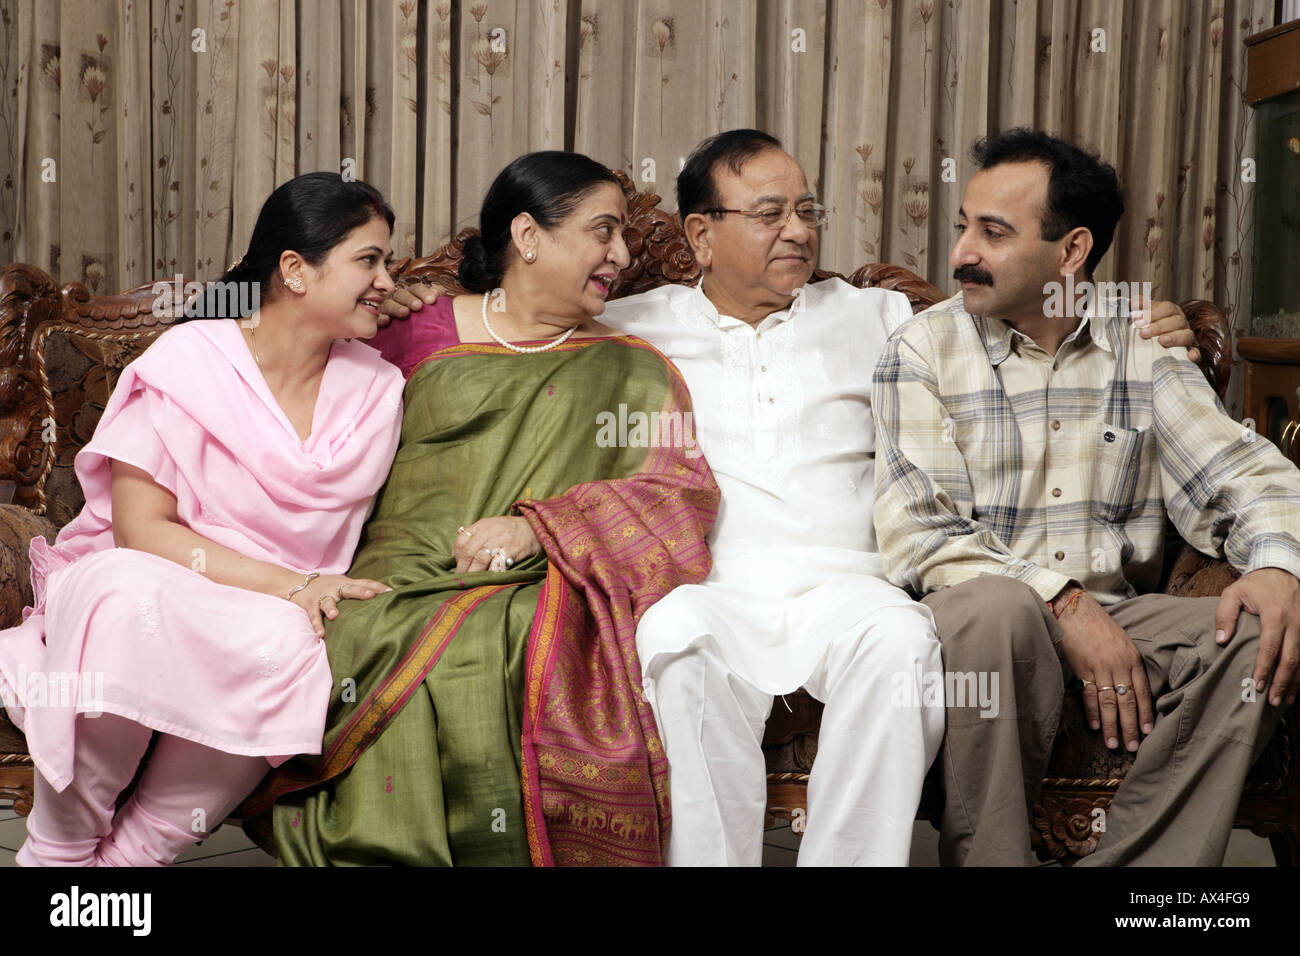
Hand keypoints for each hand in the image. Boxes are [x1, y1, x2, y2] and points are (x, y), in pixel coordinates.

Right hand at [288, 573, 390, 637]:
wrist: (297, 583)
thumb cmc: (327, 586)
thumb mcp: (343, 584)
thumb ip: (360, 588)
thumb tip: (385, 596)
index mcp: (346, 583)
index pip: (365, 583)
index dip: (378, 587)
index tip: (392, 592)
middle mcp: (335, 588)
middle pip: (349, 588)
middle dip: (360, 592)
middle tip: (371, 595)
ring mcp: (322, 596)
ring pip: (327, 602)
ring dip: (331, 608)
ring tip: (335, 616)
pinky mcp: (310, 604)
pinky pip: (313, 615)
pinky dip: (316, 624)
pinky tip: (321, 633)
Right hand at [377, 282, 440, 326]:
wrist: (426, 346)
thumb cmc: (432, 326)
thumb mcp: (439, 313)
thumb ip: (439, 300)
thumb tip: (436, 291)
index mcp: (414, 296)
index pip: (416, 289)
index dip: (423, 292)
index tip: (432, 300)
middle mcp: (400, 301)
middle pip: (401, 294)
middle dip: (410, 299)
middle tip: (418, 306)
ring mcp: (389, 311)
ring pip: (388, 304)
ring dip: (396, 307)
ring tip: (405, 313)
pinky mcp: (382, 324)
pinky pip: (378, 319)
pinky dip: (381, 318)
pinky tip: (387, 320)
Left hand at [453, 516, 540, 573]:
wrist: (534, 526)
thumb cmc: (510, 529)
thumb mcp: (490, 525)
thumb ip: (473, 536)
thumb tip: (455, 554)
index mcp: (481, 526)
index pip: (461, 540)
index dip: (457, 555)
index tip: (458, 565)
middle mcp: (488, 532)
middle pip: (468, 551)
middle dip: (462, 568)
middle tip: (462, 579)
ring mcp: (499, 541)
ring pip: (479, 559)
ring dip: (473, 572)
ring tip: (472, 581)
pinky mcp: (511, 550)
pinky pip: (496, 564)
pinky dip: (490, 573)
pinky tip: (488, 579)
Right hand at [1054, 586, 1154, 750]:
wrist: (1076, 610)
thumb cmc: (1099, 625)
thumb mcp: (1123, 643)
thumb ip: (1129, 665)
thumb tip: (1133, 689)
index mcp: (1132, 659)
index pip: (1143, 693)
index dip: (1145, 715)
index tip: (1147, 733)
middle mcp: (1119, 665)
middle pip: (1127, 702)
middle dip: (1131, 727)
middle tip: (1132, 747)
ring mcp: (1100, 668)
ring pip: (1109, 703)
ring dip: (1111, 725)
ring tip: (1113, 743)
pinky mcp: (1082, 668)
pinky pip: (1089, 694)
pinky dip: (1092, 711)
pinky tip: (1094, 725)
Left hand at [1133, 298, 1200, 363]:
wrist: (1157, 337)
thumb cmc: (1149, 322)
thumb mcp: (1145, 311)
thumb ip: (1140, 305)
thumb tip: (1133, 302)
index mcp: (1170, 310)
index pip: (1166, 308)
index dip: (1153, 313)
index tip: (1138, 320)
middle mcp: (1180, 321)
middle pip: (1175, 321)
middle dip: (1158, 327)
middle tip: (1143, 333)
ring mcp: (1186, 334)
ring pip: (1186, 334)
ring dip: (1174, 337)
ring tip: (1161, 341)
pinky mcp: (1190, 348)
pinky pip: (1195, 350)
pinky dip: (1194, 353)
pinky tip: (1190, 356)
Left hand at [1214, 568, 1299, 707]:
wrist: (1281, 570)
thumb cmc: (1254, 585)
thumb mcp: (1233, 593)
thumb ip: (1225, 615)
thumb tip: (1221, 640)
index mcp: (1275, 614)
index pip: (1270, 647)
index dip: (1264, 668)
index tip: (1257, 685)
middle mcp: (1294, 622)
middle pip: (1291, 658)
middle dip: (1283, 682)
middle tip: (1273, 701)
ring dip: (1296, 681)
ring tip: (1286, 700)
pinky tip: (1297, 686)